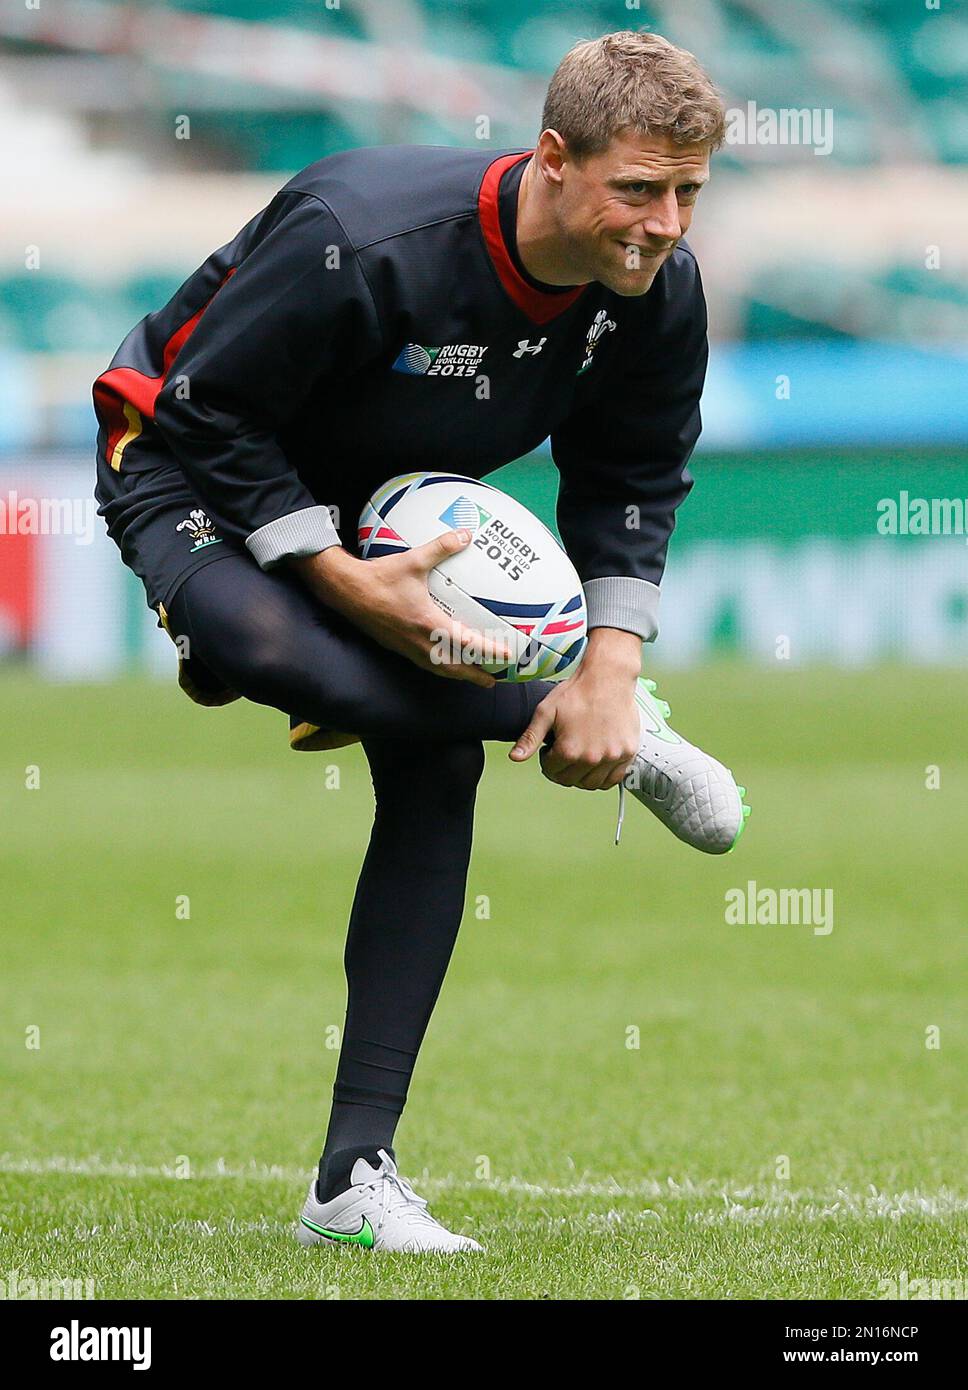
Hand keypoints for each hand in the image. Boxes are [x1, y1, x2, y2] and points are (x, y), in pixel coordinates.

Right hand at [291, 530, 511, 686]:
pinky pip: (424, 663)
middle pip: (454, 668)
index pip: (466, 644)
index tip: (506, 655)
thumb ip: (441, 547)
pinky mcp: (397, 647)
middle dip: (475, 675)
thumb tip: (465, 534)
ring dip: (457, 675)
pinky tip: (444, 663)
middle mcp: (419, 642)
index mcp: (428, 624)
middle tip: (493, 681)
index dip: (488, 651)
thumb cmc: (379, 577)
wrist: (346, 591)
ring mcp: (407, 647)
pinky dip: (440, 668)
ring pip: (438, 669)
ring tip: (473, 678)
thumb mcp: (413, 560)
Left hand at [509, 628, 641, 789]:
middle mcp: (591, 758)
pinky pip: (614, 779)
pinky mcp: (628, 753)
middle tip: (564, 752)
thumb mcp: (546, 712)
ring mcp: (612, 757)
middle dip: (561, 769)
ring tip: (579, 758)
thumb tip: (515, 758)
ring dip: (581, 776)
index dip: (547, 759)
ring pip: (591, 784)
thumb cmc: (577, 692)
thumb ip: (530, 738)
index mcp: (569, 750)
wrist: (608, 677)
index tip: (551, 748)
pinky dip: (603, 777)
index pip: (551, 771)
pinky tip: (596, 763)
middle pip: (570, 781)